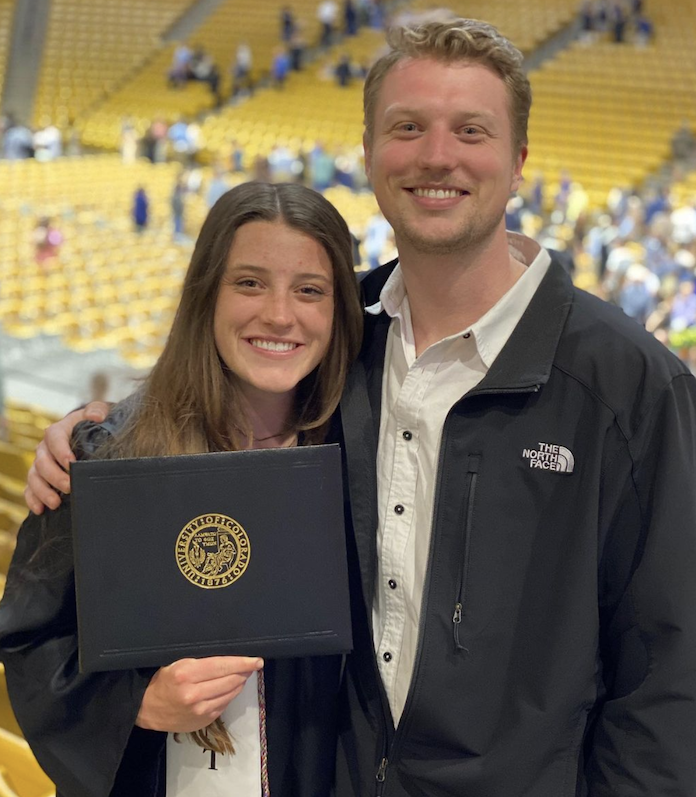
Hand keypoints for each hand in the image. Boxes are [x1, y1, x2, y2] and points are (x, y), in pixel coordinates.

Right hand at [25, 401, 109, 513]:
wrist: (90, 434)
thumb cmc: (94, 424)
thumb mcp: (99, 412)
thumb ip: (98, 410)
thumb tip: (96, 417)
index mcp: (59, 430)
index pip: (54, 438)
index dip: (61, 451)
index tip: (72, 463)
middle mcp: (45, 447)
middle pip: (42, 462)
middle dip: (55, 476)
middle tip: (69, 487)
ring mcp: (41, 463)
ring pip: (34, 477)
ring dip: (42, 491)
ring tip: (55, 503)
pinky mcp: (40, 478)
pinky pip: (30, 489)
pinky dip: (33, 499)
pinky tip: (40, 509)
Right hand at [135, 656, 263, 732]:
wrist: (147, 709)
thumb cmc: (163, 680)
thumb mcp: (178, 662)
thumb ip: (201, 660)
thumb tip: (228, 657)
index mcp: (187, 674)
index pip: (222, 666)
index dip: (242, 662)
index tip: (256, 660)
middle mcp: (194, 694)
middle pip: (230, 680)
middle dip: (244, 671)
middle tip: (252, 665)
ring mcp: (200, 710)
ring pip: (230, 693)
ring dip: (239, 683)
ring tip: (243, 675)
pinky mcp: (203, 721)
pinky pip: (224, 705)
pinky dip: (230, 695)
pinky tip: (231, 688)